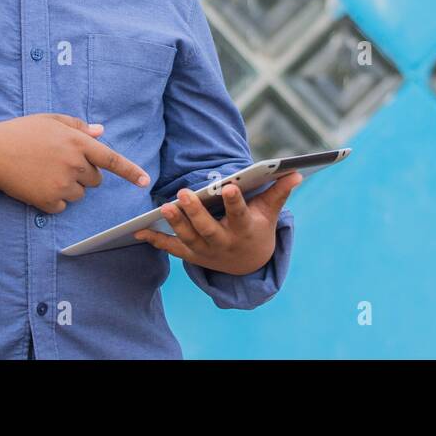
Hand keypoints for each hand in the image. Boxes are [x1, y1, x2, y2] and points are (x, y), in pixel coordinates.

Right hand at [0, 113, 149, 213]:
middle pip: (95, 179)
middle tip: (58, 162)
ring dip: (70, 186)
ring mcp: (63, 184)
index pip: (111, 159)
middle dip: (84, 173)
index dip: (130, 171)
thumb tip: (101, 132)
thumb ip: (78, 126)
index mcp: (78, 142)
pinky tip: (38, 184)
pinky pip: (64, 205)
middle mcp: (75, 165)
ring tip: (45, 172)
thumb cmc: (22, 132)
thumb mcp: (52, 120)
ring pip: (80, 194)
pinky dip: (55, 199)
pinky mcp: (50, 201)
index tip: (145, 181)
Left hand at [133, 172, 302, 275]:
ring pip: (189, 238)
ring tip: (164, 206)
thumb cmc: (258, 228)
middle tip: (183, 193)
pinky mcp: (192, 256)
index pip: (239, 215)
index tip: (227, 186)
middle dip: (195, 212)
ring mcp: (206, 252)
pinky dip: (156, 241)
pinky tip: (140, 231)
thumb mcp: (269, 213)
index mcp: (244, 230)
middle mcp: (224, 244)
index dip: (233, 202)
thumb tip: (296, 172)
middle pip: (208, 229)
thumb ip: (279, 192)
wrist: (249, 264)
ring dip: (175, 224)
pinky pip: (172, 248)